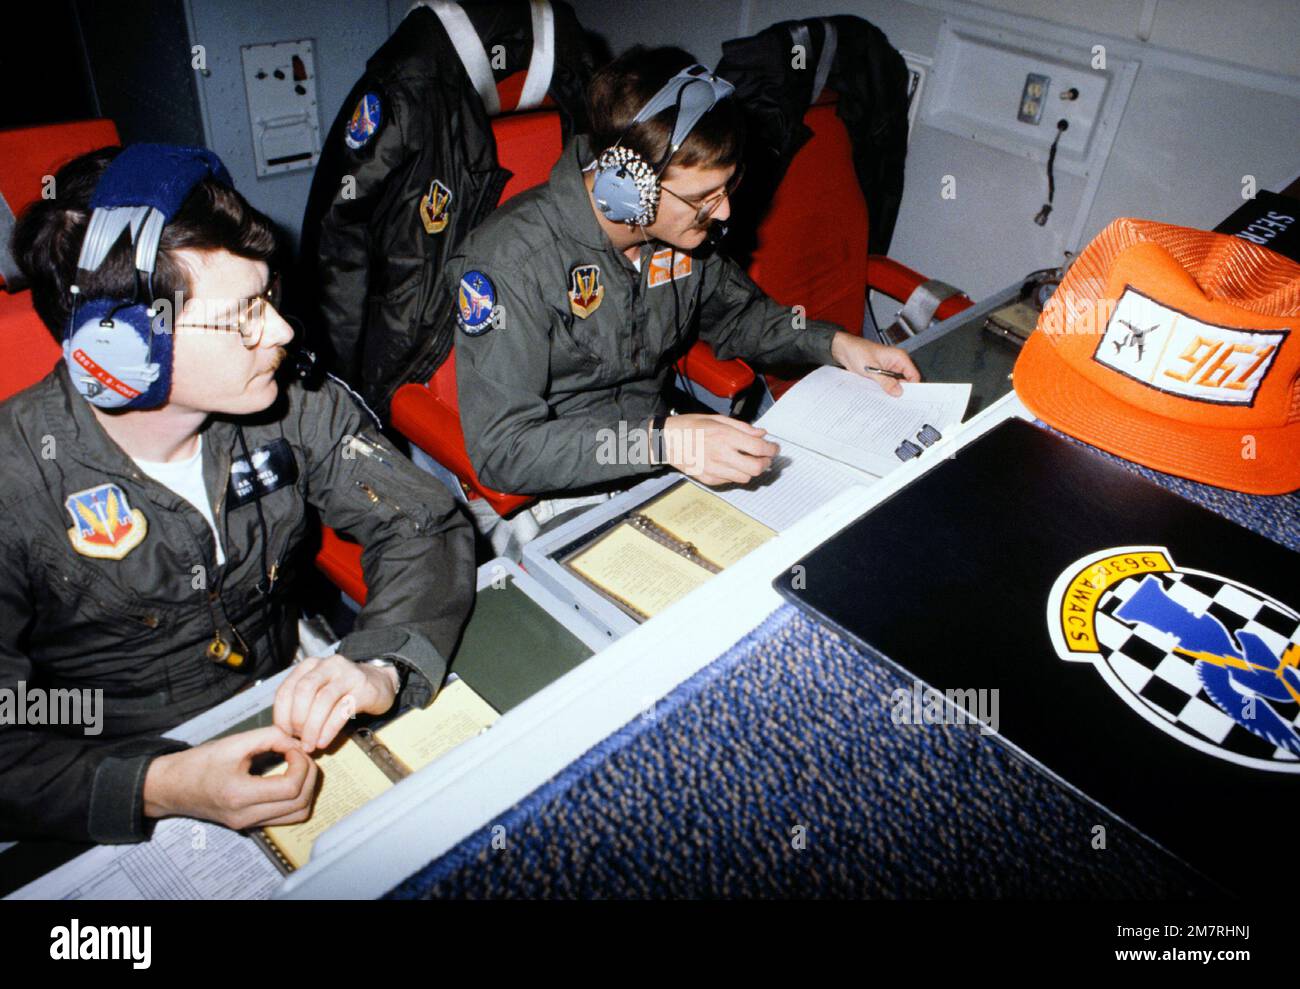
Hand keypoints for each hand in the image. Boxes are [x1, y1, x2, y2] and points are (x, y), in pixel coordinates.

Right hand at [142, 726, 317, 829]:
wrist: (170, 787)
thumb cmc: (198, 763)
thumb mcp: (234, 742)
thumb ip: (270, 737)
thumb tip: (297, 742)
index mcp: (239, 795)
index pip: (291, 788)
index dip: (302, 765)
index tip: (294, 748)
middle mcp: (245, 815)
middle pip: (300, 804)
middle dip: (309, 775)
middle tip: (300, 756)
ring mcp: (248, 824)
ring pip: (297, 814)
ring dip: (306, 789)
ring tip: (296, 767)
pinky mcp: (249, 825)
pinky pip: (285, 817)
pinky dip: (295, 798)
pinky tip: (287, 778)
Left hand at [272, 654, 399, 751]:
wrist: (380, 683)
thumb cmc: (344, 690)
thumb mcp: (320, 690)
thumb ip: (302, 704)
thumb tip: (284, 732)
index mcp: (311, 665)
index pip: (287, 688)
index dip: (281, 714)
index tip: (283, 733)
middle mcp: (328, 665)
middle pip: (304, 691)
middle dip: (297, 719)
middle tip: (297, 739)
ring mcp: (348, 675)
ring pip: (323, 700)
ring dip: (313, 727)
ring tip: (310, 745)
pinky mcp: (364, 689)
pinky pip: (342, 711)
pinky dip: (329, 729)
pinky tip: (324, 741)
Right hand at [661, 413, 778, 485]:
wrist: (666, 441)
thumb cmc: (690, 426)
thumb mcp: (717, 419)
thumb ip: (742, 428)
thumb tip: (761, 434)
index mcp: (725, 436)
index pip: (758, 448)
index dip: (772, 450)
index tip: (774, 448)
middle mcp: (722, 454)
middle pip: (756, 468)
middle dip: (765, 463)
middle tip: (765, 458)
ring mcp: (714, 469)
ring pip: (745, 478)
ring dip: (751, 471)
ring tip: (748, 461)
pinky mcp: (708, 479)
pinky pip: (730, 481)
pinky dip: (735, 474)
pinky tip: (731, 465)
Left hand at [830, 332, 920, 395]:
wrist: (842, 349)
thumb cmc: (857, 351)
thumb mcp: (871, 369)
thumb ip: (885, 381)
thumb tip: (898, 392)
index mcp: (899, 357)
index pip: (913, 375)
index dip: (912, 388)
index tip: (907, 399)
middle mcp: (896, 363)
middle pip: (905, 382)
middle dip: (900, 391)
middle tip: (895, 402)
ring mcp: (888, 370)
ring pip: (895, 384)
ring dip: (890, 391)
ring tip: (886, 400)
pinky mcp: (880, 374)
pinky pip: (886, 385)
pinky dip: (883, 390)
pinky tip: (879, 396)